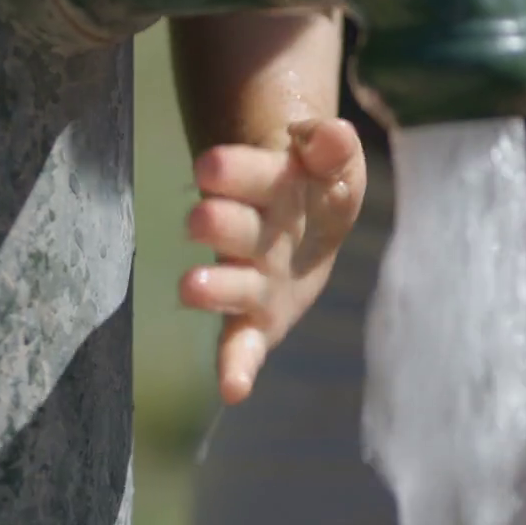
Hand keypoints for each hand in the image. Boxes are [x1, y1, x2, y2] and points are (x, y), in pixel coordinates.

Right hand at [179, 118, 367, 403]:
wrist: (306, 222)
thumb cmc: (316, 186)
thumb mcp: (334, 162)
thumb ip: (332, 148)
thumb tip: (333, 134)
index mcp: (262, 186)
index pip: (241, 173)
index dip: (231, 171)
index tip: (212, 168)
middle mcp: (247, 234)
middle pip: (229, 227)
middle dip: (218, 225)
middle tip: (202, 221)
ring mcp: (248, 280)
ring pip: (229, 285)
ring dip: (214, 288)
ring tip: (192, 289)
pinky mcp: (255, 323)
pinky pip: (239, 345)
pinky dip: (235, 366)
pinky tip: (233, 390)